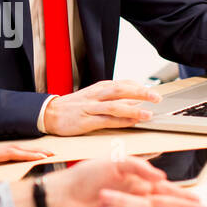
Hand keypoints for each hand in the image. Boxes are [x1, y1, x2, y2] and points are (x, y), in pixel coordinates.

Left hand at [40, 157, 206, 206]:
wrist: (62, 195)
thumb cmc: (83, 177)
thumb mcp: (114, 162)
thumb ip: (139, 166)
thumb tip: (161, 178)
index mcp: (136, 182)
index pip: (165, 190)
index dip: (183, 196)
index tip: (199, 201)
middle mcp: (135, 198)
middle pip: (166, 204)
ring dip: (122, 199)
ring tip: (102, 195)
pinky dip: (114, 206)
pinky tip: (100, 202)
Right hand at [43, 80, 161, 135]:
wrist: (50, 113)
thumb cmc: (74, 106)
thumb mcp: (93, 96)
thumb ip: (111, 97)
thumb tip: (132, 99)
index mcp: (99, 87)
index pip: (123, 83)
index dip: (139, 87)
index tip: (152, 91)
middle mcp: (96, 95)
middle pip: (122, 90)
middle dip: (141, 93)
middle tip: (157, 98)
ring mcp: (91, 107)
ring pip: (115, 105)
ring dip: (133, 109)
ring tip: (148, 114)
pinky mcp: (86, 121)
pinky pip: (106, 120)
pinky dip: (121, 121)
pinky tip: (131, 123)